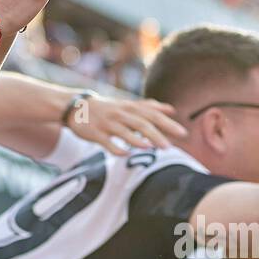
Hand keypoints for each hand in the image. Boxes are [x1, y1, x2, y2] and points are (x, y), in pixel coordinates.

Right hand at [66, 94, 187, 153]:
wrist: (76, 107)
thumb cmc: (107, 108)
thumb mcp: (127, 104)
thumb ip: (149, 107)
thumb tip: (171, 109)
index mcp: (130, 107)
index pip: (152, 114)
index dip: (167, 123)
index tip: (182, 133)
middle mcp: (120, 114)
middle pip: (140, 123)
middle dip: (155, 134)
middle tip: (169, 146)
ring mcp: (107, 123)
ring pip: (124, 132)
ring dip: (137, 140)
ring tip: (150, 147)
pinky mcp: (95, 133)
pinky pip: (106, 141)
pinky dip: (116, 147)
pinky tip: (125, 154)